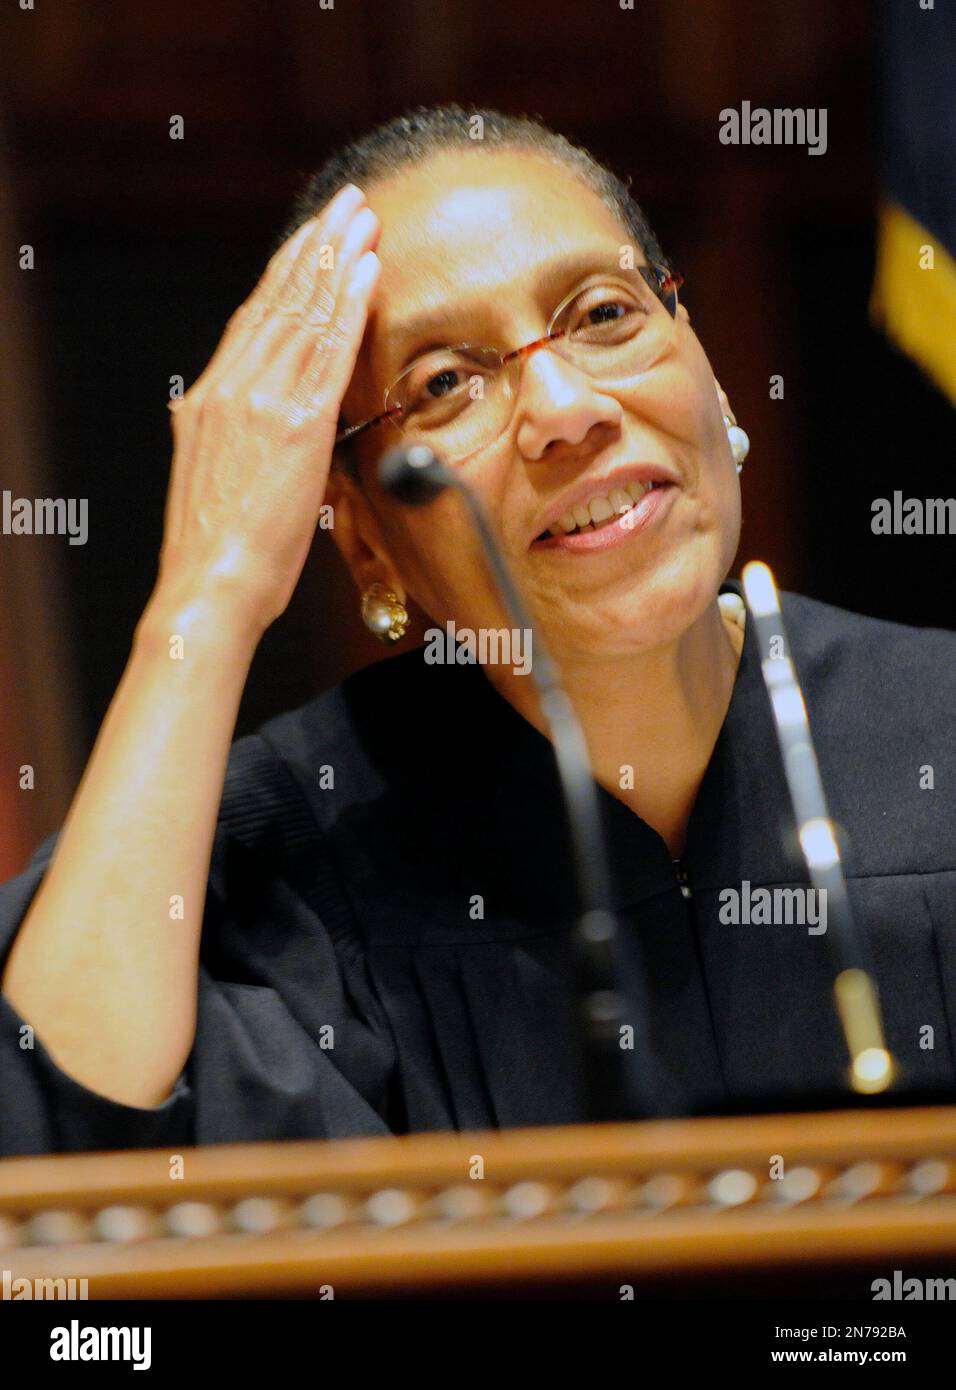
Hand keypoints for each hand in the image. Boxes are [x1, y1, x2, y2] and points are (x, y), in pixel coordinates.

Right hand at [155, 183, 379, 639]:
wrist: (209, 586)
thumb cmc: (219, 553)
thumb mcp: (218, 480)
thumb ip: (237, 439)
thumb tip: (258, 426)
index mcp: (208, 398)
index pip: (254, 318)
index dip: (288, 272)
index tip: (314, 239)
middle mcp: (231, 387)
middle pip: (280, 300)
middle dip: (317, 246)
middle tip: (346, 203)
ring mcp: (261, 402)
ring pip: (305, 315)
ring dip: (339, 261)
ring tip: (364, 219)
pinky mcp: (295, 426)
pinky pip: (328, 352)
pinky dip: (348, 307)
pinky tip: (367, 271)